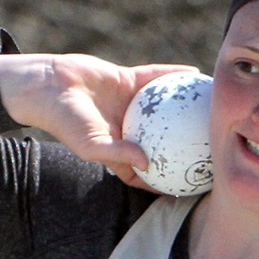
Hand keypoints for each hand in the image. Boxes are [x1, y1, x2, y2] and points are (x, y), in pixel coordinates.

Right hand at [0, 53, 196, 187]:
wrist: (47, 86)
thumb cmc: (65, 121)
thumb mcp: (91, 144)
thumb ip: (119, 155)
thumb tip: (148, 164)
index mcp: (119, 150)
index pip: (148, 171)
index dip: (167, 179)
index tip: (189, 184)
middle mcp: (128, 128)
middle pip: (164, 139)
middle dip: (186, 146)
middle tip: (211, 147)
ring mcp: (129, 105)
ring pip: (165, 107)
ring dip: (185, 107)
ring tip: (211, 106)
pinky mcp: (126, 81)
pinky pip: (155, 78)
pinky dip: (172, 75)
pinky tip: (194, 74)